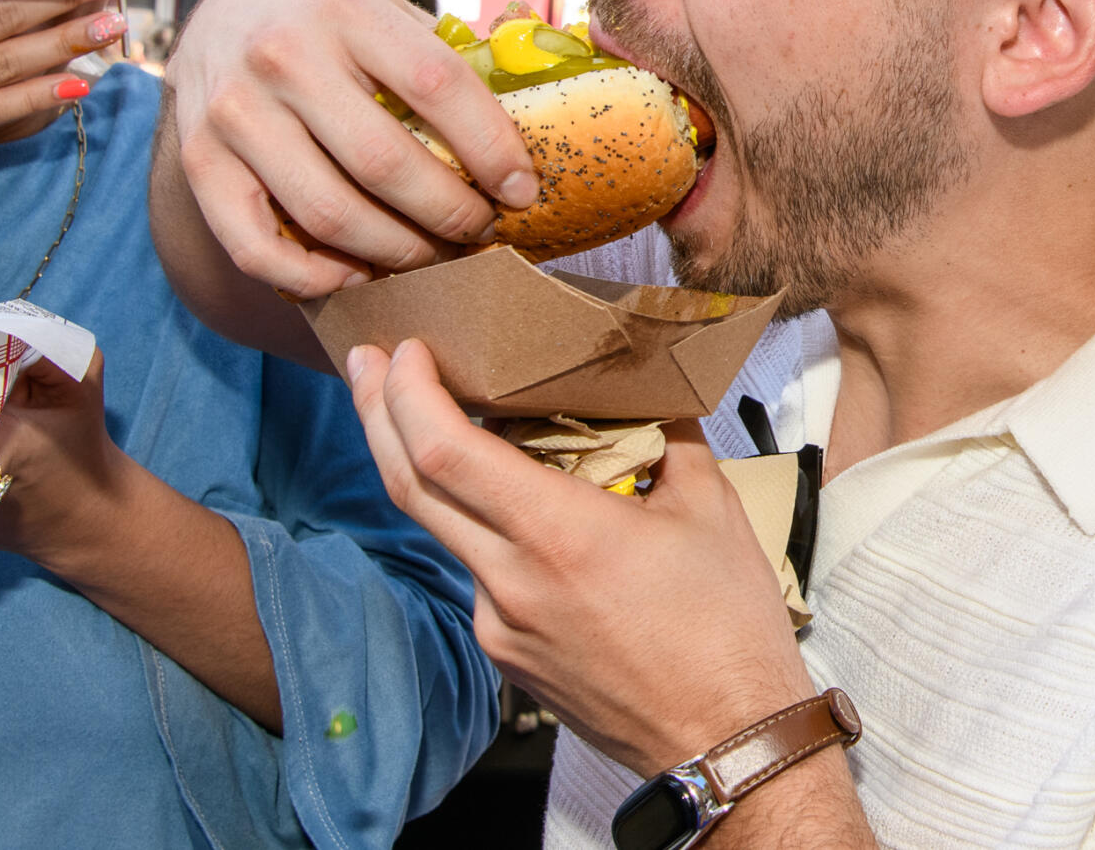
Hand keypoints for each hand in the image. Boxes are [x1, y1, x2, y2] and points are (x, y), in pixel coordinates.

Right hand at [165, 0, 537, 297]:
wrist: (222, 18)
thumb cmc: (328, 28)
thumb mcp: (384, 14)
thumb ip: (447, 55)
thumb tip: (537, 105)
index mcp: (347, 11)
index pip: (437, 84)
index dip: (491, 147)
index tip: (523, 189)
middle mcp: (283, 57)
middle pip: (385, 164)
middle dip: (450, 213)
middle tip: (480, 232)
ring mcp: (234, 113)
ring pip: (330, 215)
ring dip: (396, 254)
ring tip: (431, 257)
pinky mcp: (200, 163)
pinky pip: (259, 249)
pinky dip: (315, 277)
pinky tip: (356, 275)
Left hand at [345, 338, 815, 775]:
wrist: (726, 745)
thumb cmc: (727, 634)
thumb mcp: (711, 509)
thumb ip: (667, 435)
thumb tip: (643, 386)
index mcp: (559, 536)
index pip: (444, 451)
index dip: (410, 393)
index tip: (406, 350)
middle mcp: (511, 583)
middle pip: (408, 486)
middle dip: (377, 413)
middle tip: (368, 361)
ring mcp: (499, 625)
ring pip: (440, 530)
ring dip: (423, 468)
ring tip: (434, 416)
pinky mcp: (504, 654)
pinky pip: (476, 574)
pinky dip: (477, 527)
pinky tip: (504, 507)